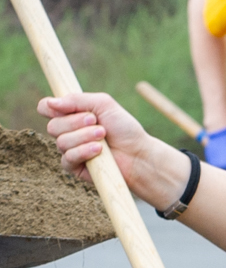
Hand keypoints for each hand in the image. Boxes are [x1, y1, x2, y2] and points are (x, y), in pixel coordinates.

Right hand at [38, 91, 187, 208]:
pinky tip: (98, 150)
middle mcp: (68, 132)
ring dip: (84, 137)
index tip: (63, 107)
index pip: (45, 108)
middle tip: (96, 122)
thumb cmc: (123, 128)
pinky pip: (68, 159)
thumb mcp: (103, 104)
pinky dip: (83, 152)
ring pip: (61, 142)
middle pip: (52, 126)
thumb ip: (77, 100)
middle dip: (75, 123)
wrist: (138, 154)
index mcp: (71, 114)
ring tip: (103, 136)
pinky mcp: (75, 168)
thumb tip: (50, 103)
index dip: (48, 107)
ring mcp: (70, 150)